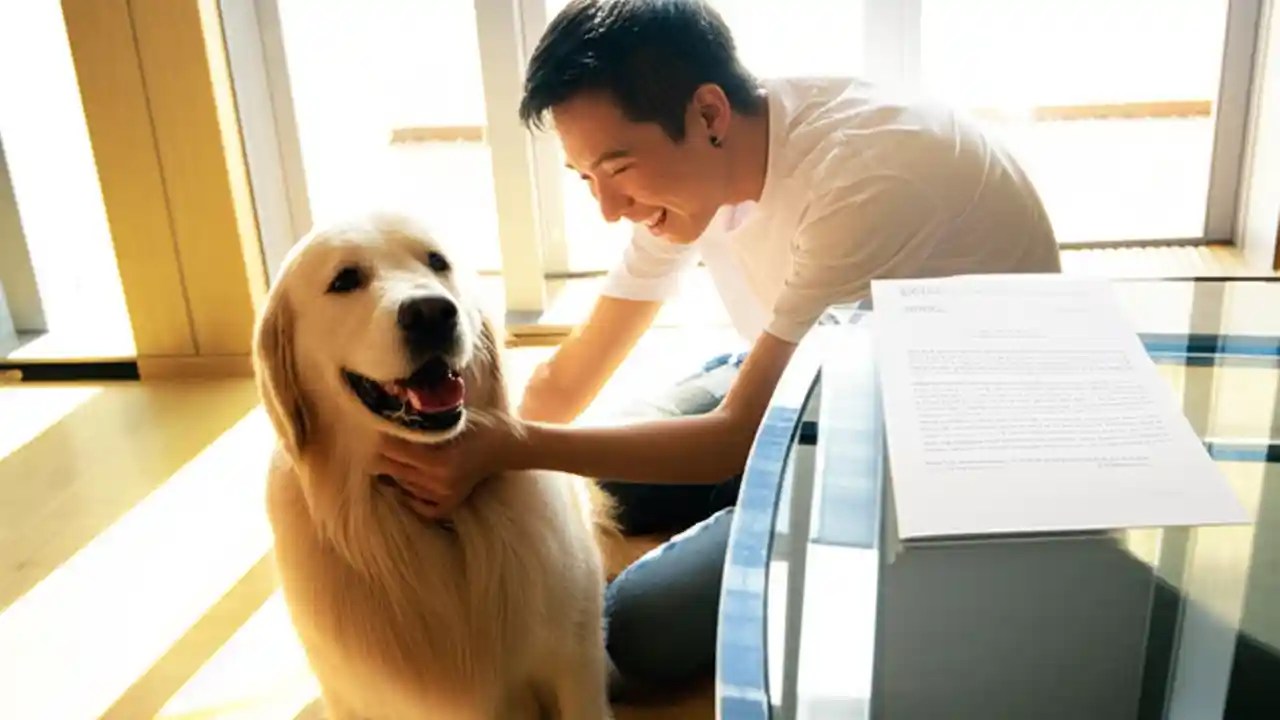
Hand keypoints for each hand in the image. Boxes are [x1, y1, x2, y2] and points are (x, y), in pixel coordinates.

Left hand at [373, 419, 520, 518]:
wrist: (508, 446)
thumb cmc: (483, 426)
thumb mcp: (452, 419)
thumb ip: (424, 423)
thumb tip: (393, 418)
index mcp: (439, 461)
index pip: (396, 452)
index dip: (382, 439)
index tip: (372, 429)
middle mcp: (439, 483)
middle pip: (395, 470)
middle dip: (382, 456)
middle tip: (371, 443)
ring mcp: (445, 496)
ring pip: (404, 486)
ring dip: (394, 472)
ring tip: (386, 457)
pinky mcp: (451, 502)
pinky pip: (423, 507)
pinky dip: (411, 498)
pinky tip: (404, 485)